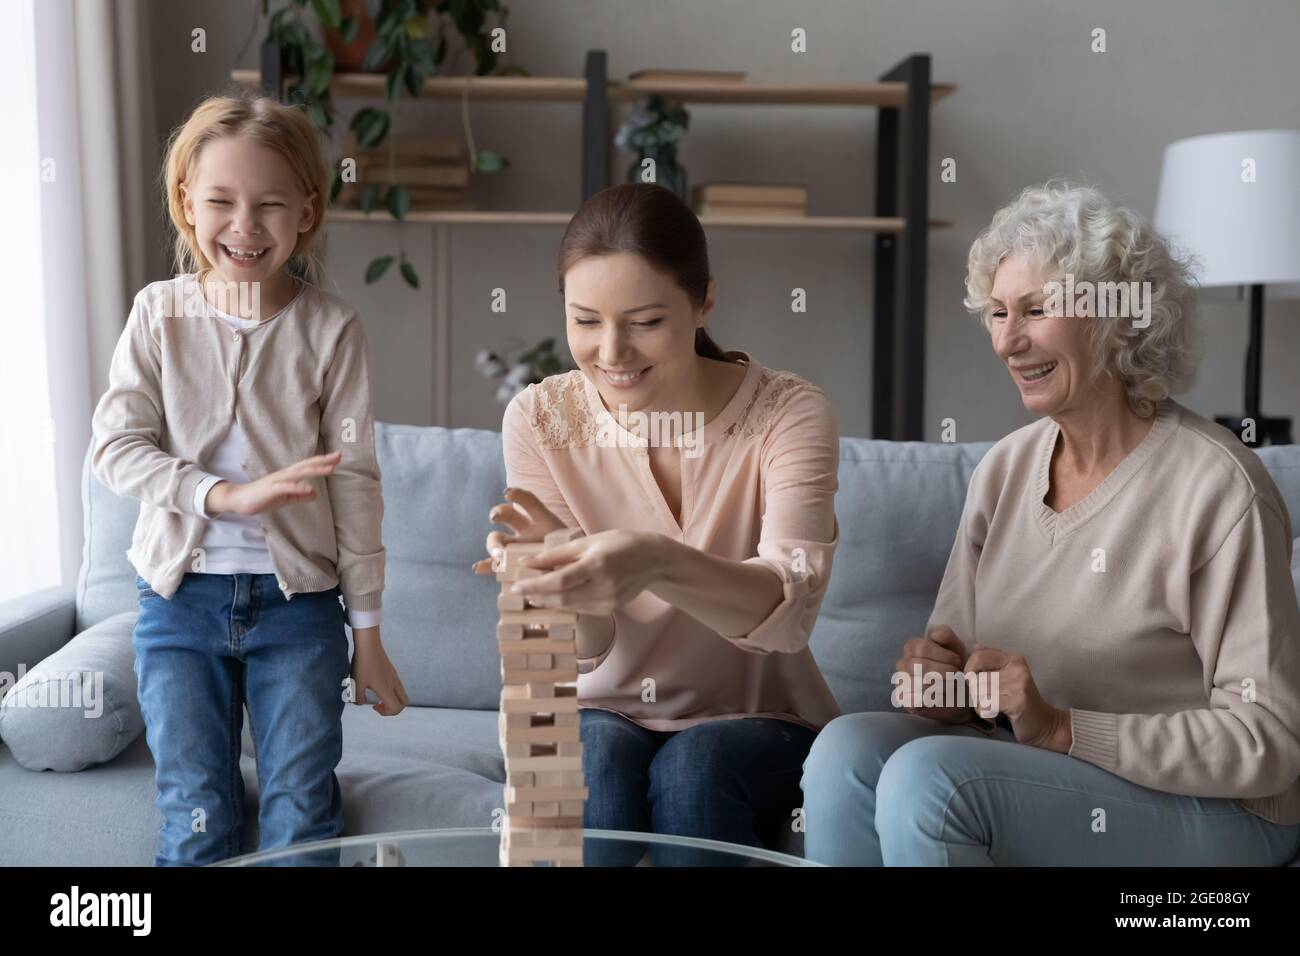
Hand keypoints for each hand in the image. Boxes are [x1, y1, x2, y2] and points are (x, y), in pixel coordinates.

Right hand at [206, 451, 340, 515]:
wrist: (239, 500)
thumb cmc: (262, 497)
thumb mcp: (285, 498)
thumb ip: (299, 496)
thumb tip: (315, 494)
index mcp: (289, 476)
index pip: (308, 466)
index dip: (322, 462)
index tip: (337, 458)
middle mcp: (284, 475)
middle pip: (306, 465)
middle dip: (323, 461)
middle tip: (339, 456)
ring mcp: (277, 481)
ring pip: (298, 473)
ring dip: (314, 470)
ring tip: (330, 468)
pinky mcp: (270, 489)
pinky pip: (286, 488)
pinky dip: (298, 487)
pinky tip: (309, 489)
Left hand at [349, 626, 409, 716]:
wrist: (369, 644)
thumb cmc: (362, 664)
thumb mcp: (355, 684)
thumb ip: (358, 698)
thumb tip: (361, 702)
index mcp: (386, 690)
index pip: (396, 708)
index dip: (386, 713)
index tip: (374, 706)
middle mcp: (393, 684)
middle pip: (404, 702)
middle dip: (393, 708)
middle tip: (379, 705)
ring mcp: (394, 676)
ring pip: (402, 693)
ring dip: (392, 699)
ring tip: (378, 695)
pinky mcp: (392, 671)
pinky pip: (397, 686)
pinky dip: (391, 691)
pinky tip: (376, 684)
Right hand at [472, 486, 568, 574]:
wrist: (570, 574)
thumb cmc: (573, 555)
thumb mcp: (574, 544)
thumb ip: (571, 541)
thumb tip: (576, 537)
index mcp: (541, 520)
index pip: (528, 502)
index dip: (518, 495)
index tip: (507, 493)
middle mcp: (525, 530)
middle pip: (506, 515)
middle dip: (498, 513)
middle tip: (495, 518)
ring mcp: (515, 547)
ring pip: (497, 539)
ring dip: (493, 544)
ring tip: (498, 554)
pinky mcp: (509, 564)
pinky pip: (494, 564)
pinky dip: (486, 565)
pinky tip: (479, 568)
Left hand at [509, 530, 659, 615]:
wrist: (653, 560)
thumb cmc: (619, 543)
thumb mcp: (587, 542)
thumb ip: (556, 554)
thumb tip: (527, 562)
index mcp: (597, 565)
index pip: (559, 581)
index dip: (534, 586)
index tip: (515, 586)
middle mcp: (604, 587)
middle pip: (562, 599)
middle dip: (537, 596)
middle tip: (519, 592)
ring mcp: (608, 602)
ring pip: (569, 607)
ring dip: (548, 602)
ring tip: (533, 594)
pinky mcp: (610, 609)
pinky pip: (580, 609)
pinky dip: (564, 604)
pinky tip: (555, 597)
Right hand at [895, 625, 973, 723]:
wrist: (962, 693)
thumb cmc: (956, 666)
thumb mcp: (955, 646)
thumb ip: (946, 636)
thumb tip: (935, 635)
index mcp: (912, 647)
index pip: (920, 648)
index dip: (941, 655)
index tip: (957, 661)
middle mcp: (902, 664)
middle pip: (918, 666)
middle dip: (943, 671)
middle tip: (957, 675)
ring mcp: (902, 683)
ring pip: (919, 684)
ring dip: (942, 685)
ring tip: (953, 685)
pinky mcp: (906, 701)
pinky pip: (918, 700)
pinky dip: (936, 698)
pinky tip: (944, 696)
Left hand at [964, 644, 1070, 750]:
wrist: (1044, 724)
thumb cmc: (1018, 700)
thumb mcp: (1006, 675)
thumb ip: (990, 661)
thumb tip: (971, 649)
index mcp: (1013, 658)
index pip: (978, 654)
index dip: (969, 669)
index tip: (974, 681)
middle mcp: (1017, 667)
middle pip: (975, 675)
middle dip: (974, 690)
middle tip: (985, 699)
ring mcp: (1018, 684)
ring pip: (978, 690)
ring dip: (979, 703)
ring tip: (991, 707)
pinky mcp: (1017, 702)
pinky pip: (985, 704)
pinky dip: (984, 713)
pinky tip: (994, 715)